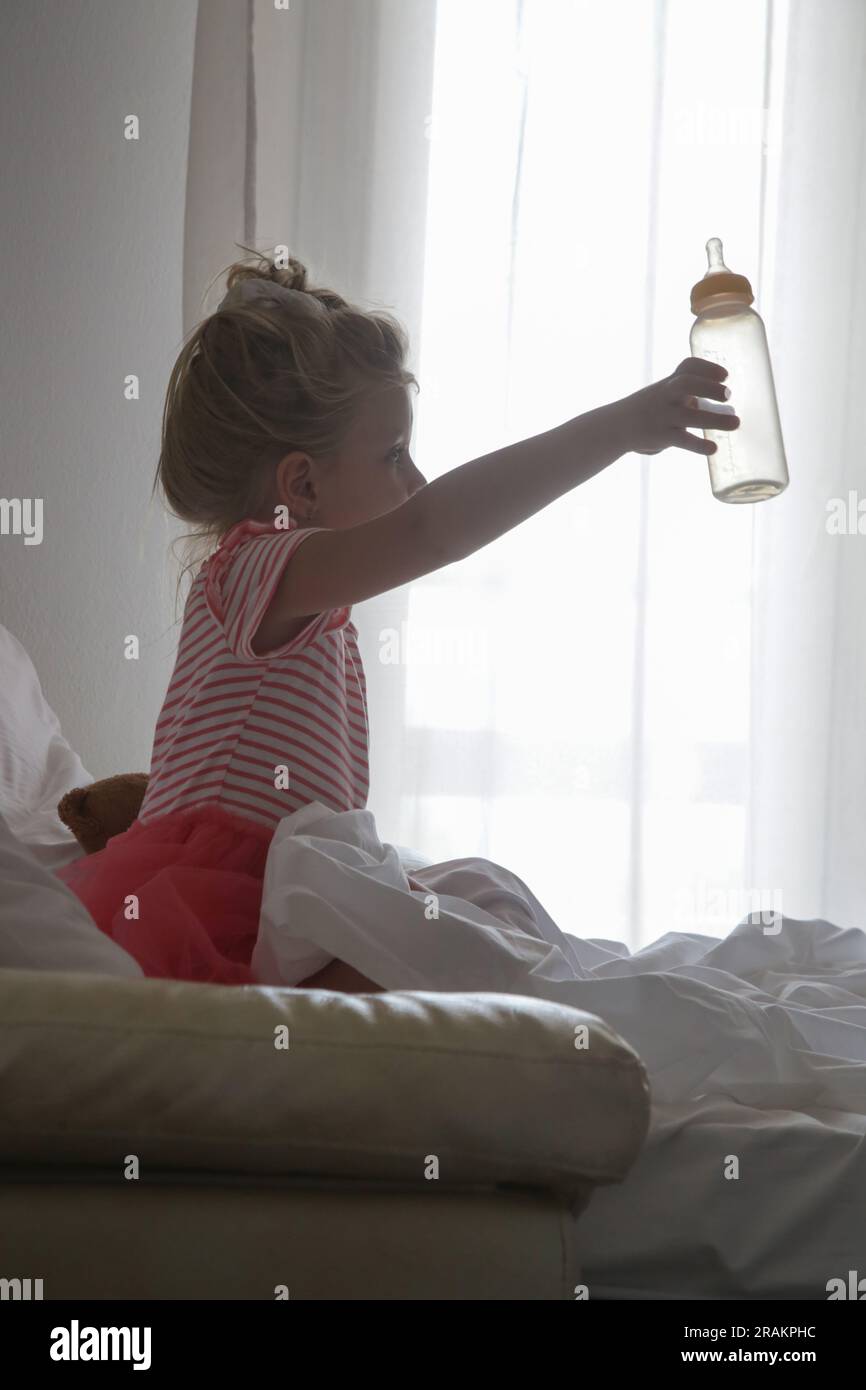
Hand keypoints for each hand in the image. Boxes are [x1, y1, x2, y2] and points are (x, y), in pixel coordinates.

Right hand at [614, 357, 738, 456]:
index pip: (687, 366)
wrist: (616, 426)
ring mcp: (663, 416)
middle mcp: (665, 396)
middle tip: (728, 394)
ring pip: (690, 416)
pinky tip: (713, 448)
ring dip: (715, 419)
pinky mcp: (661, 436)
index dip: (707, 368)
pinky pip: (682, 440)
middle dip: (709, 387)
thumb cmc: (648, 408)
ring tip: (736, 423)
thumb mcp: (664, 394)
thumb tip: (719, 409)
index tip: (725, 375)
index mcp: (669, 383)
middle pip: (685, 384)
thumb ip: (690, 396)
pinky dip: (699, 445)